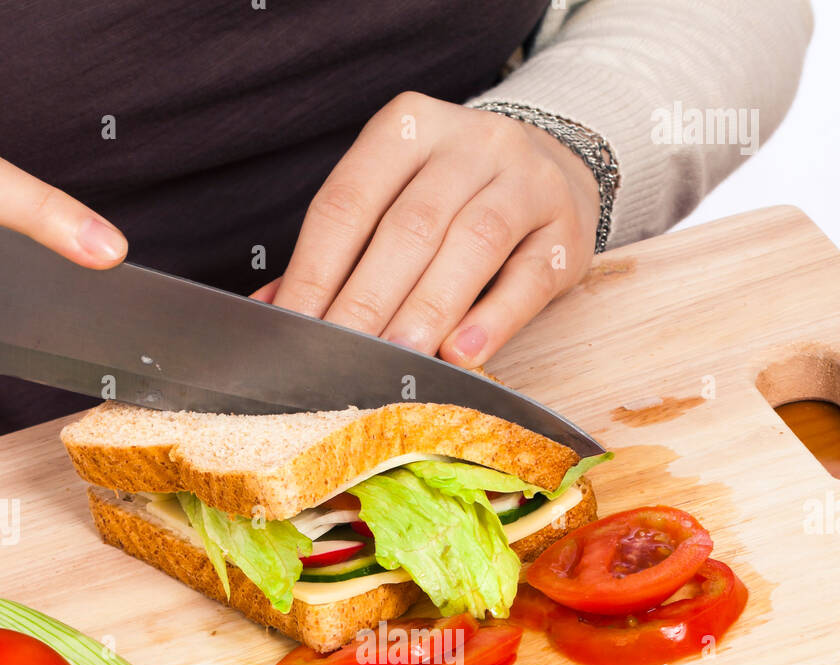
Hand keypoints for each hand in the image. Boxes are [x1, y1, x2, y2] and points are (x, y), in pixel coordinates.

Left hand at [261, 92, 599, 366]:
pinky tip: (464, 354)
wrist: (555, 168)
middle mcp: (468, 143)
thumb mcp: (395, 202)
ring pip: (471, 246)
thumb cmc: (455, 199)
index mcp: (407, 128)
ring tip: (397, 361)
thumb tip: (272, 308)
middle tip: (339, 358)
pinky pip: (528, 278)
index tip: (294, 330)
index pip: (348, 202)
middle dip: (368, 301)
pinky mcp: (567, 230)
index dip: (316, 270)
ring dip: (428, 311)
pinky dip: (493, 320)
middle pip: (408, 227)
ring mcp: (525, 181)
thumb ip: (340, 251)